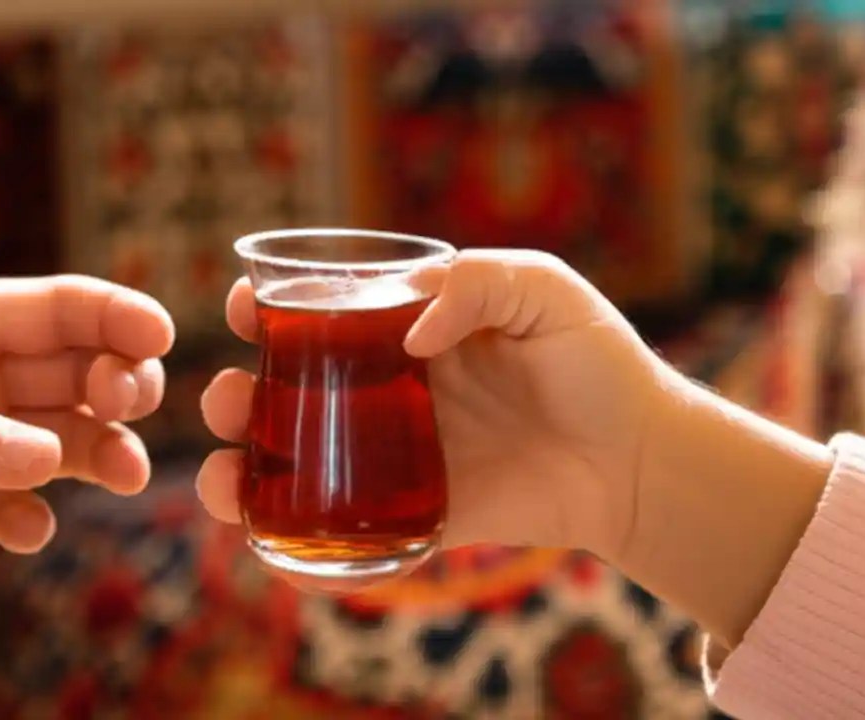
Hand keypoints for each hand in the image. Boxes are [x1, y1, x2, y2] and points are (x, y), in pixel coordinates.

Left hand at [0, 276, 171, 604]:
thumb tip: (48, 456)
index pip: (48, 306)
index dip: (111, 314)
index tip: (161, 336)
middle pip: (69, 371)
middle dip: (116, 384)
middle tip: (132, 410)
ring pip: (55, 442)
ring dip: (97, 455)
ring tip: (122, 478)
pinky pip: (8, 510)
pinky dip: (31, 520)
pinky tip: (25, 531)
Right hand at [196, 250, 667, 560]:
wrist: (643, 458)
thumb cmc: (598, 363)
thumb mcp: (546, 290)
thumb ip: (477, 282)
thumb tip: (408, 330)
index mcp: (405, 328)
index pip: (316, 312)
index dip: (265, 307)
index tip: (240, 308)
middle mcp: (388, 391)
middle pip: (283, 392)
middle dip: (232, 396)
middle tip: (227, 404)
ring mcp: (397, 455)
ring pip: (296, 463)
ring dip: (241, 471)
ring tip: (221, 482)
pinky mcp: (418, 513)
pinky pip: (349, 532)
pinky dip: (301, 545)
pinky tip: (271, 543)